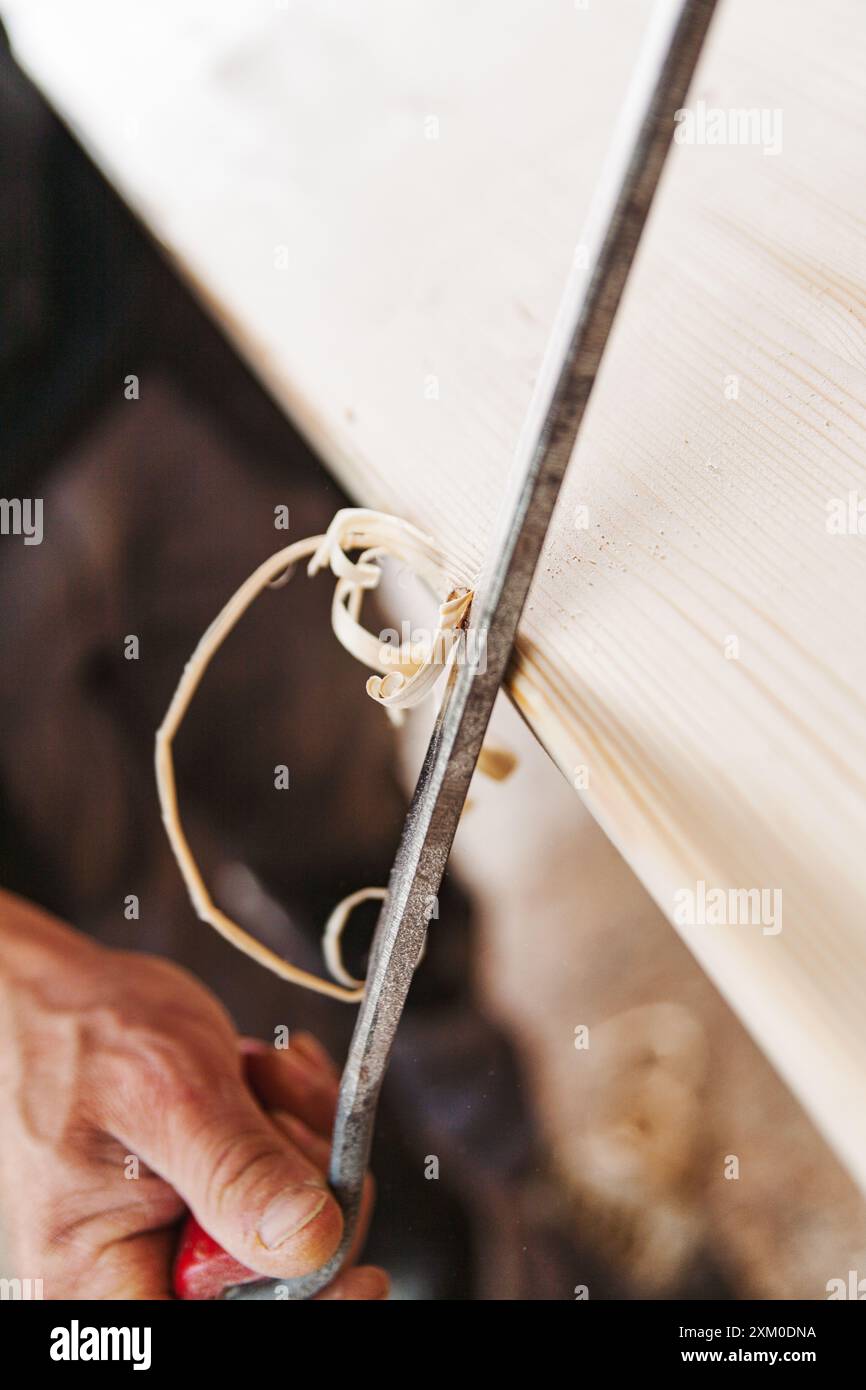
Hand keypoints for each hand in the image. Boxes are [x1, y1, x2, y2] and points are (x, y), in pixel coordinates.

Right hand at [0, 889, 386, 1299]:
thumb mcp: (168, 1095)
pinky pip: (291, 1185)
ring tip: (254, 1074)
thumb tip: (309, 1242)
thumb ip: (236, 1172)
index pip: (216, 1331)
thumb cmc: (84, 1033)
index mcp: (106, 1282)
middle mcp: (144, 1274)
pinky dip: (297, 1123)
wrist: (68, 991)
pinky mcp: (213, 1200)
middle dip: (303, 1183)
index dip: (301, 1306)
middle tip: (276, 1100)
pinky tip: (264, 1078)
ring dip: (299, 1135)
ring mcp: (182, 1236)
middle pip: (277, 1277)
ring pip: (298, 1223)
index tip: (364, 1273)